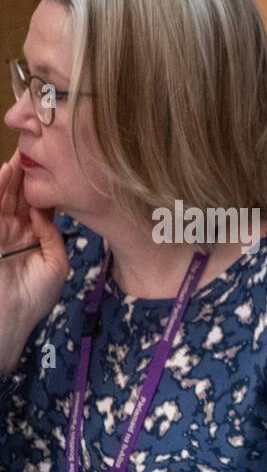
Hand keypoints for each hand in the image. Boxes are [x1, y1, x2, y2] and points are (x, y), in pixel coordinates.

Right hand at [0, 153, 68, 354]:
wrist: (9, 318)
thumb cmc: (34, 297)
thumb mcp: (56, 265)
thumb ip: (53, 237)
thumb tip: (42, 213)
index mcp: (33, 236)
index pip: (38, 206)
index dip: (45, 189)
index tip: (55, 169)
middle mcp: (15, 230)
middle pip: (20, 197)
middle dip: (25, 176)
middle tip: (33, 153)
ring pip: (3, 199)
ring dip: (9, 178)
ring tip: (17, 160)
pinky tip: (4, 173)